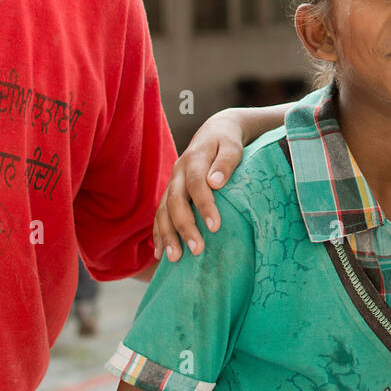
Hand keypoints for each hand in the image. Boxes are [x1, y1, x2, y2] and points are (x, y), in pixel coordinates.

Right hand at [152, 111, 245, 261]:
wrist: (214, 133)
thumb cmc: (228, 143)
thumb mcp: (233, 146)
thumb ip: (226, 162)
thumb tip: (216, 182)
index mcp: (194, 159)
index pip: (196, 184)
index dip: (204, 205)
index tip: (215, 227)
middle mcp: (178, 172)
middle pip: (176, 201)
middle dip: (184, 226)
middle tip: (197, 249)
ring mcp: (171, 183)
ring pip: (164, 210)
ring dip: (167, 235)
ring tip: (175, 258)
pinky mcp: (169, 194)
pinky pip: (159, 215)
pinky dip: (158, 234)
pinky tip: (160, 254)